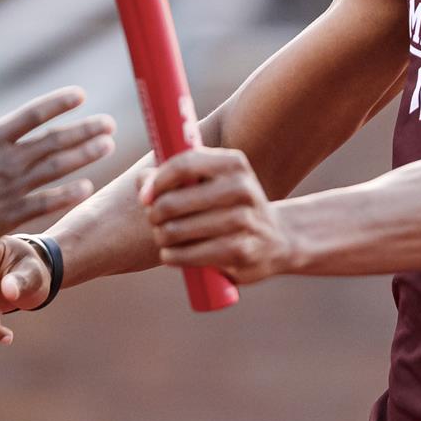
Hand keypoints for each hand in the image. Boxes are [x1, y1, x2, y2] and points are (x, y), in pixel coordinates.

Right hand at [0, 87, 114, 252]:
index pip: (31, 114)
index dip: (58, 103)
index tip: (81, 95)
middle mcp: (5, 158)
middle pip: (55, 138)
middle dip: (84, 129)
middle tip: (108, 123)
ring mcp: (11, 186)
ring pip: (58, 165)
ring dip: (86, 154)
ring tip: (108, 145)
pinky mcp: (11, 214)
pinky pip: (48, 200)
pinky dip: (69, 192)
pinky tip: (88, 186)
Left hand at [140, 147, 295, 284]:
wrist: (278, 239)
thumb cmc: (232, 207)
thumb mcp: (214, 183)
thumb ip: (178, 177)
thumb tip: (142, 181)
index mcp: (234, 164)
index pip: (184, 164)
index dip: (156, 181)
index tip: (144, 197)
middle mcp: (242, 188)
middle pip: (173, 202)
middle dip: (154, 215)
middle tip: (155, 221)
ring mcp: (244, 221)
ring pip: (177, 231)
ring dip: (162, 237)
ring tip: (164, 238)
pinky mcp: (240, 252)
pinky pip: (189, 255)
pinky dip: (172, 256)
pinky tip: (171, 255)